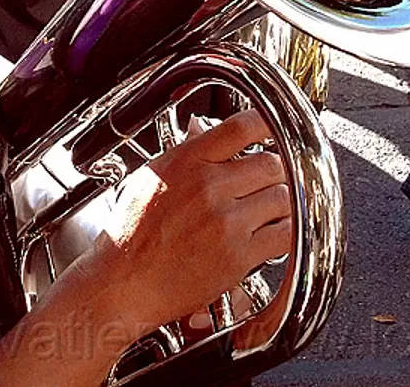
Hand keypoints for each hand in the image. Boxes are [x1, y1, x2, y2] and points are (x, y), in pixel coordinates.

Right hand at [90, 109, 293, 336]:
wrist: (121, 284)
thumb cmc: (129, 234)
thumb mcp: (149, 178)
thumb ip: (184, 152)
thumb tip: (203, 128)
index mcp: (186, 162)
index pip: (242, 128)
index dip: (267, 125)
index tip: (276, 128)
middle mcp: (208, 187)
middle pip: (271, 163)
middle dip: (276, 172)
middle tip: (270, 181)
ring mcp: (226, 221)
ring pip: (283, 196)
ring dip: (284, 202)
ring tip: (271, 210)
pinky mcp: (239, 255)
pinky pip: (285, 234)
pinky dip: (288, 231)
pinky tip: (277, 232)